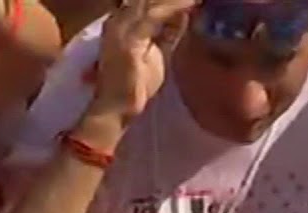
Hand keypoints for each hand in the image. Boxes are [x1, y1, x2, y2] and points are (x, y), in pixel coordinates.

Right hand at [86, 0, 198, 125]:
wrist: (118, 107)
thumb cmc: (136, 85)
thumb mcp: (156, 52)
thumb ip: (167, 33)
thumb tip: (183, 15)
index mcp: (123, 22)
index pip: (147, 1)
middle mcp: (119, 20)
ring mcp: (121, 28)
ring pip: (150, 3)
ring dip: (176, 0)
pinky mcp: (128, 40)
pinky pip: (153, 18)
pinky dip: (173, 9)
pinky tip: (190, 4)